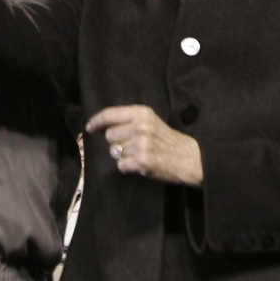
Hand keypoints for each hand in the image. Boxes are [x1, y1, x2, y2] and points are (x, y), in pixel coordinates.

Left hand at [85, 105, 202, 186]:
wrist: (189, 158)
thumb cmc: (168, 139)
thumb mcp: (151, 121)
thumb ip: (130, 120)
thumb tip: (102, 126)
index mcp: (142, 113)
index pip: (110, 114)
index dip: (96, 121)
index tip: (89, 127)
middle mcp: (141, 127)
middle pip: (110, 135)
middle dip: (116, 142)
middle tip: (131, 145)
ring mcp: (141, 145)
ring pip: (114, 152)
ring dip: (123, 155)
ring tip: (138, 154)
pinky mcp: (142, 162)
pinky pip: (121, 165)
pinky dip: (127, 167)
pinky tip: (139, 164)